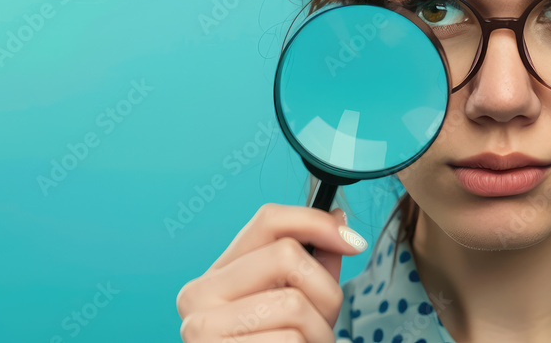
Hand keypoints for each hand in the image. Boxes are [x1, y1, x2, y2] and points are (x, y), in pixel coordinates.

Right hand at [176, 203, 368, 341]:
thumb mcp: (292, 306)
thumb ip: (313, 265)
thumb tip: (341, 223)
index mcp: (213, 278)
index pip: (267, 220)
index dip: (316, 221)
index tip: (354, 243)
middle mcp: (196, 297)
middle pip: (287, 256)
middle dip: (324, 293)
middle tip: (322, 326)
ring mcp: (201, 331)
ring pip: (294, 304)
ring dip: (318, 335)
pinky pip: (290, 342)